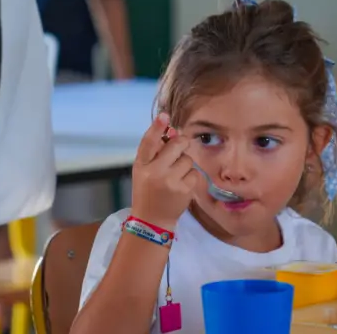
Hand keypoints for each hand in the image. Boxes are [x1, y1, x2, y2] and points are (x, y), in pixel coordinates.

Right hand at [130, 114, 201, 229]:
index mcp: (141, 165)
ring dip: (185, 164)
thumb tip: (174, 131)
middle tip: (178, 150)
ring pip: (188, 159)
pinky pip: (194, 172)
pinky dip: (190, 176)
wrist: (152, 220)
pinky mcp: (184, 190)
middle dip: (181, 144)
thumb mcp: (143, 170)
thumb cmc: (148, 190)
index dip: (156, 127)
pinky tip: (182, 184)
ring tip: (176, 175)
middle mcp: (155, 172)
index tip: (164, 116)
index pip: (148, 142)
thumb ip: (156, 151)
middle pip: (176, 145)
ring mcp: (170, 181)